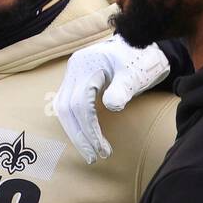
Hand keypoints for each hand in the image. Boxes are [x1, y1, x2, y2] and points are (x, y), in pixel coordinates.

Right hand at [52, 37, 169, 164]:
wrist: (139, 45)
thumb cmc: (139, 59)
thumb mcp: (134, 74)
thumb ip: (123, 88)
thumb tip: (111, 106)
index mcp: (85, 65)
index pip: (80, 105)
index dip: (89, 131)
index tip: (101, 150)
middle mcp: (73, 69)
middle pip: (67, 109)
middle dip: (79, 136)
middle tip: (94, 157)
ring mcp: (72, 75)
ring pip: (63, 109)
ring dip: (75, 132)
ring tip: (90, 151)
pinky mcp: (75, 81)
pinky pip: (67, 105)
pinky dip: (74, 123)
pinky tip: (84, 136)